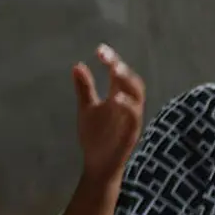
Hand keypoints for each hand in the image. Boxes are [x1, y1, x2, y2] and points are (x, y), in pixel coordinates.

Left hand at [73, 45, 146, 181]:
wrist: (97, 165)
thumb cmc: (96, 137)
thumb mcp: (87, 108)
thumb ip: (84, 88)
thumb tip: (77, 65)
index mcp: (118, 97)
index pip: (118, 74)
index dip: (112, 60)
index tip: (100, 49)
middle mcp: (127, 105)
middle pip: (130, 81)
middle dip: (121, 67)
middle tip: (108, 58)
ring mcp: (131, 118)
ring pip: (137, 96)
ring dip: (127, 82)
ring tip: (115, 69)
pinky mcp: (131, 133)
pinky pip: (134, 117)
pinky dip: (128, 107)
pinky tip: (117, 98)